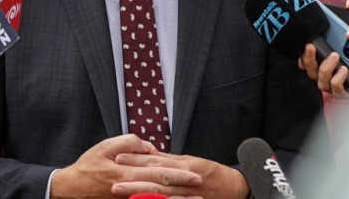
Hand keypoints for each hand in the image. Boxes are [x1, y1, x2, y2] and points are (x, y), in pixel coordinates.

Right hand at [50, 134, 201, 198]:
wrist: (71, 189)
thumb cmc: (89, 165)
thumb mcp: (105, 146)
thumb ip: (129, 143)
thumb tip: (150, 147)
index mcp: (127, 171)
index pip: (158, 172)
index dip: (179, 173)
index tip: (196, 174)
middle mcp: (130, 188)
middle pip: (162, 187)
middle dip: (183, 188)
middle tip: (202, 187)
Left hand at [111, 151, 244, 198]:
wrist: (236, 189)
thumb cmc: (213, 174)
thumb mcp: (192, 163)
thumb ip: (172, 161)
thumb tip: (152, 155)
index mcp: (183, 164)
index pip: (155, 160)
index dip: (136, 159)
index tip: (117, 156)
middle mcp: (184, 178)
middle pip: (154, 178)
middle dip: (133, 178)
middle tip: (112, 179)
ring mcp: (187, 194)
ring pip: (160, 193)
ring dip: (139, 193)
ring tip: (120, 192)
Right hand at [300, 15, 348, 97]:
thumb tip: (348, 33)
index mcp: (337, 50)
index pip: (313, 53)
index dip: (304, 49)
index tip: (304, 39)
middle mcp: (336, 66)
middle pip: (311, 68)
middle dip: (307, 58)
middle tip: (311, 46)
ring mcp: (342, 79)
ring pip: (320, 80)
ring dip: (323, 68)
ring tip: (334, 56)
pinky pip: (336, 90)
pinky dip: (337, 80)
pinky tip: (345, 70)